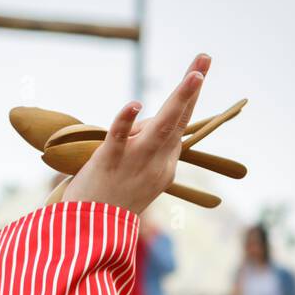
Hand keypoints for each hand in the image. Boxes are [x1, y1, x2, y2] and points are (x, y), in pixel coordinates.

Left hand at [61, 54, 210, 214]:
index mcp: (165, 166)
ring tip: (194, 75)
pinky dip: (125, 120)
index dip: (185, 100)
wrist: (90, 234)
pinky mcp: (109, 162)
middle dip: (192, 89)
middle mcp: (156, 163)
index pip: (178, 127)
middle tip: (204, 59)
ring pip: (160, 127)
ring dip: (179, 100)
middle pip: (178, 121)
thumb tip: (142, 116)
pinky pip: (119, 138)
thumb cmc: (110, 202)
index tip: (197, 73)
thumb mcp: (136, 175)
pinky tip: (134, 104)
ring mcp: (134, 162)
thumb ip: (142, 146)